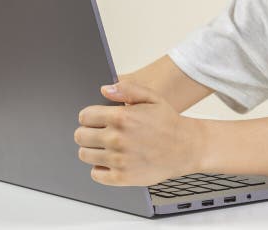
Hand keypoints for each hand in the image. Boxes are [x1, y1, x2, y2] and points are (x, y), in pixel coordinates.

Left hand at [74, 80, 203, 185]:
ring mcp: (118, 159)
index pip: (84, 117)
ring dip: (92, 150)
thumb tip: (104, 89)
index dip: (89, 117)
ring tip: (105, 147)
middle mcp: (117, 138)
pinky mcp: (122, 177)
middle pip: (80, 136)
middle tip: (99, 133)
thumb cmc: (168, 123)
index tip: (95, 119)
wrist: (187, 148)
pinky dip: (100, 168)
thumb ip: (127, 89)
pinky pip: (95, 174)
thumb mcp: (151, 97)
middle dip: (87, 132)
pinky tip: (111, 161)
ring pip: (85, 155)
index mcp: (121, 117)